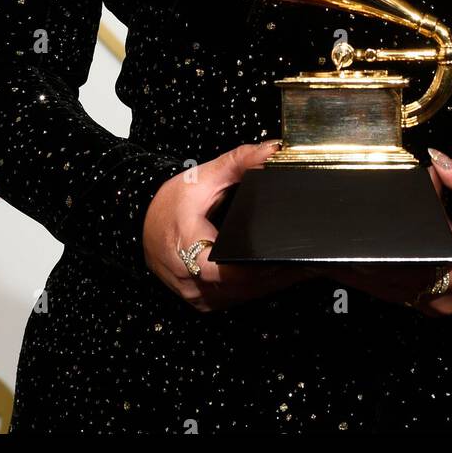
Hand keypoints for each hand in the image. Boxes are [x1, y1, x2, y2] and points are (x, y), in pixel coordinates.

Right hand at [143, 140, 319, 311]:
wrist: (140, 225)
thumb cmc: (168, 205)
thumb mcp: (201, 178)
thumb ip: (238, 162)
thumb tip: (271, 151)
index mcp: (189, 253)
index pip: (232, 272)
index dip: (263, 266)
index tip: (290, 255)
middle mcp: (194, 284)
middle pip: (247, 287)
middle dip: (280, 272)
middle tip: (312, 257)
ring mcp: (200, 298)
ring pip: (246, 296)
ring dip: (274, 281)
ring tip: (304, 264)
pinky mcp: (206, 302)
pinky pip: (239, 298)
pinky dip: (259, 285)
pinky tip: (280, 272)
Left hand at [317, 149, 451, 317]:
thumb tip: (439, 159)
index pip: (415, 268)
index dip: (387, 253)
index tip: (366, 237)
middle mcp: (446, 299)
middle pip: (394, 281)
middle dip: (368, 260)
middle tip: (342, 238)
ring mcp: (437, 305)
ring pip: (391, 291)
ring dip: (367, 272)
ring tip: (338, 252)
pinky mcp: (433, 302)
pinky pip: (398, 292)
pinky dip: (379, 277)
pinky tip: (358, 263)